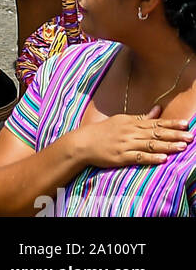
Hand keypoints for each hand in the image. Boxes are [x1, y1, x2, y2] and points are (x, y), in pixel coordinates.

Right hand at [73, 106, 192, 168]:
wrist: (84, 142)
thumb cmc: (104, 131)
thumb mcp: (123, 120)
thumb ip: (142, 117)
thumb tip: (158, 110)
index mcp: (132, 122)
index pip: (155, 123)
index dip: (171, 124)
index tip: (186, 124)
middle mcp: (131, 132)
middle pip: (156, 133)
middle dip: (174, 135)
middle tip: (190, 136)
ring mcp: (126, 144)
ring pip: (150, 145)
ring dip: (167, 146)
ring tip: (182, 147)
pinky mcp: (122, 157)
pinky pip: (139, 157)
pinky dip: (151, 158)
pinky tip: (163, 159)